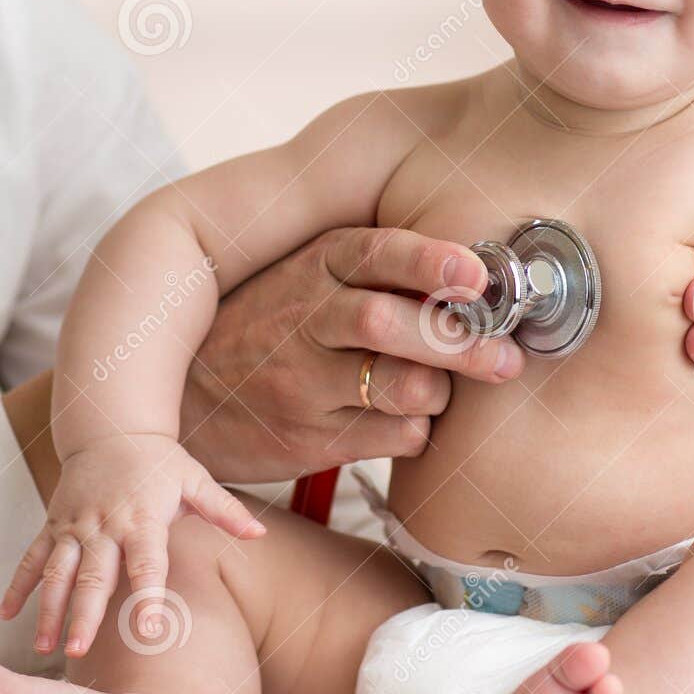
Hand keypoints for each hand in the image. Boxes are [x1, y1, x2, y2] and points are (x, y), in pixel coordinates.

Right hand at [0, 434, 265, 655]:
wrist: (112, 429)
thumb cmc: (160, 462)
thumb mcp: (196, 480)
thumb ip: (225, 510)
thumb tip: (260, 534)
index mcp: (143, 519)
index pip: (148, 564)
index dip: (148, 598)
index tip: (148, 632)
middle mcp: (104, 526)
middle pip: (93, 577)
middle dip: (84, 616)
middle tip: (77, 653)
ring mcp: (73, 527)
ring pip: (56, 573)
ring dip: (48, 611)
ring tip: (43, 648)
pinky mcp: (52, 525)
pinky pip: (31, 558)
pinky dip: (17, 585)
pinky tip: (6, 615)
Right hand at [177, 227, 523, 483]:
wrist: (185, 397)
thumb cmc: (271, 326)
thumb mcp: (308, 276)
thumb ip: (376, 269)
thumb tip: (479, 272)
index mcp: (316, 266)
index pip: (377, 253)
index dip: (431, 262)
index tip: (477, 276)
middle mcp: (306, 319)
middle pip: (390, 323)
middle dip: (461, 342)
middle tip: (507, 360)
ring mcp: (302, 383)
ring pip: (402, 386)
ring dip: (441, 391)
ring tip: (443, 389)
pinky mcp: (308, 440)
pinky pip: (395, 436)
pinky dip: (420, 430)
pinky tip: (410, 419)